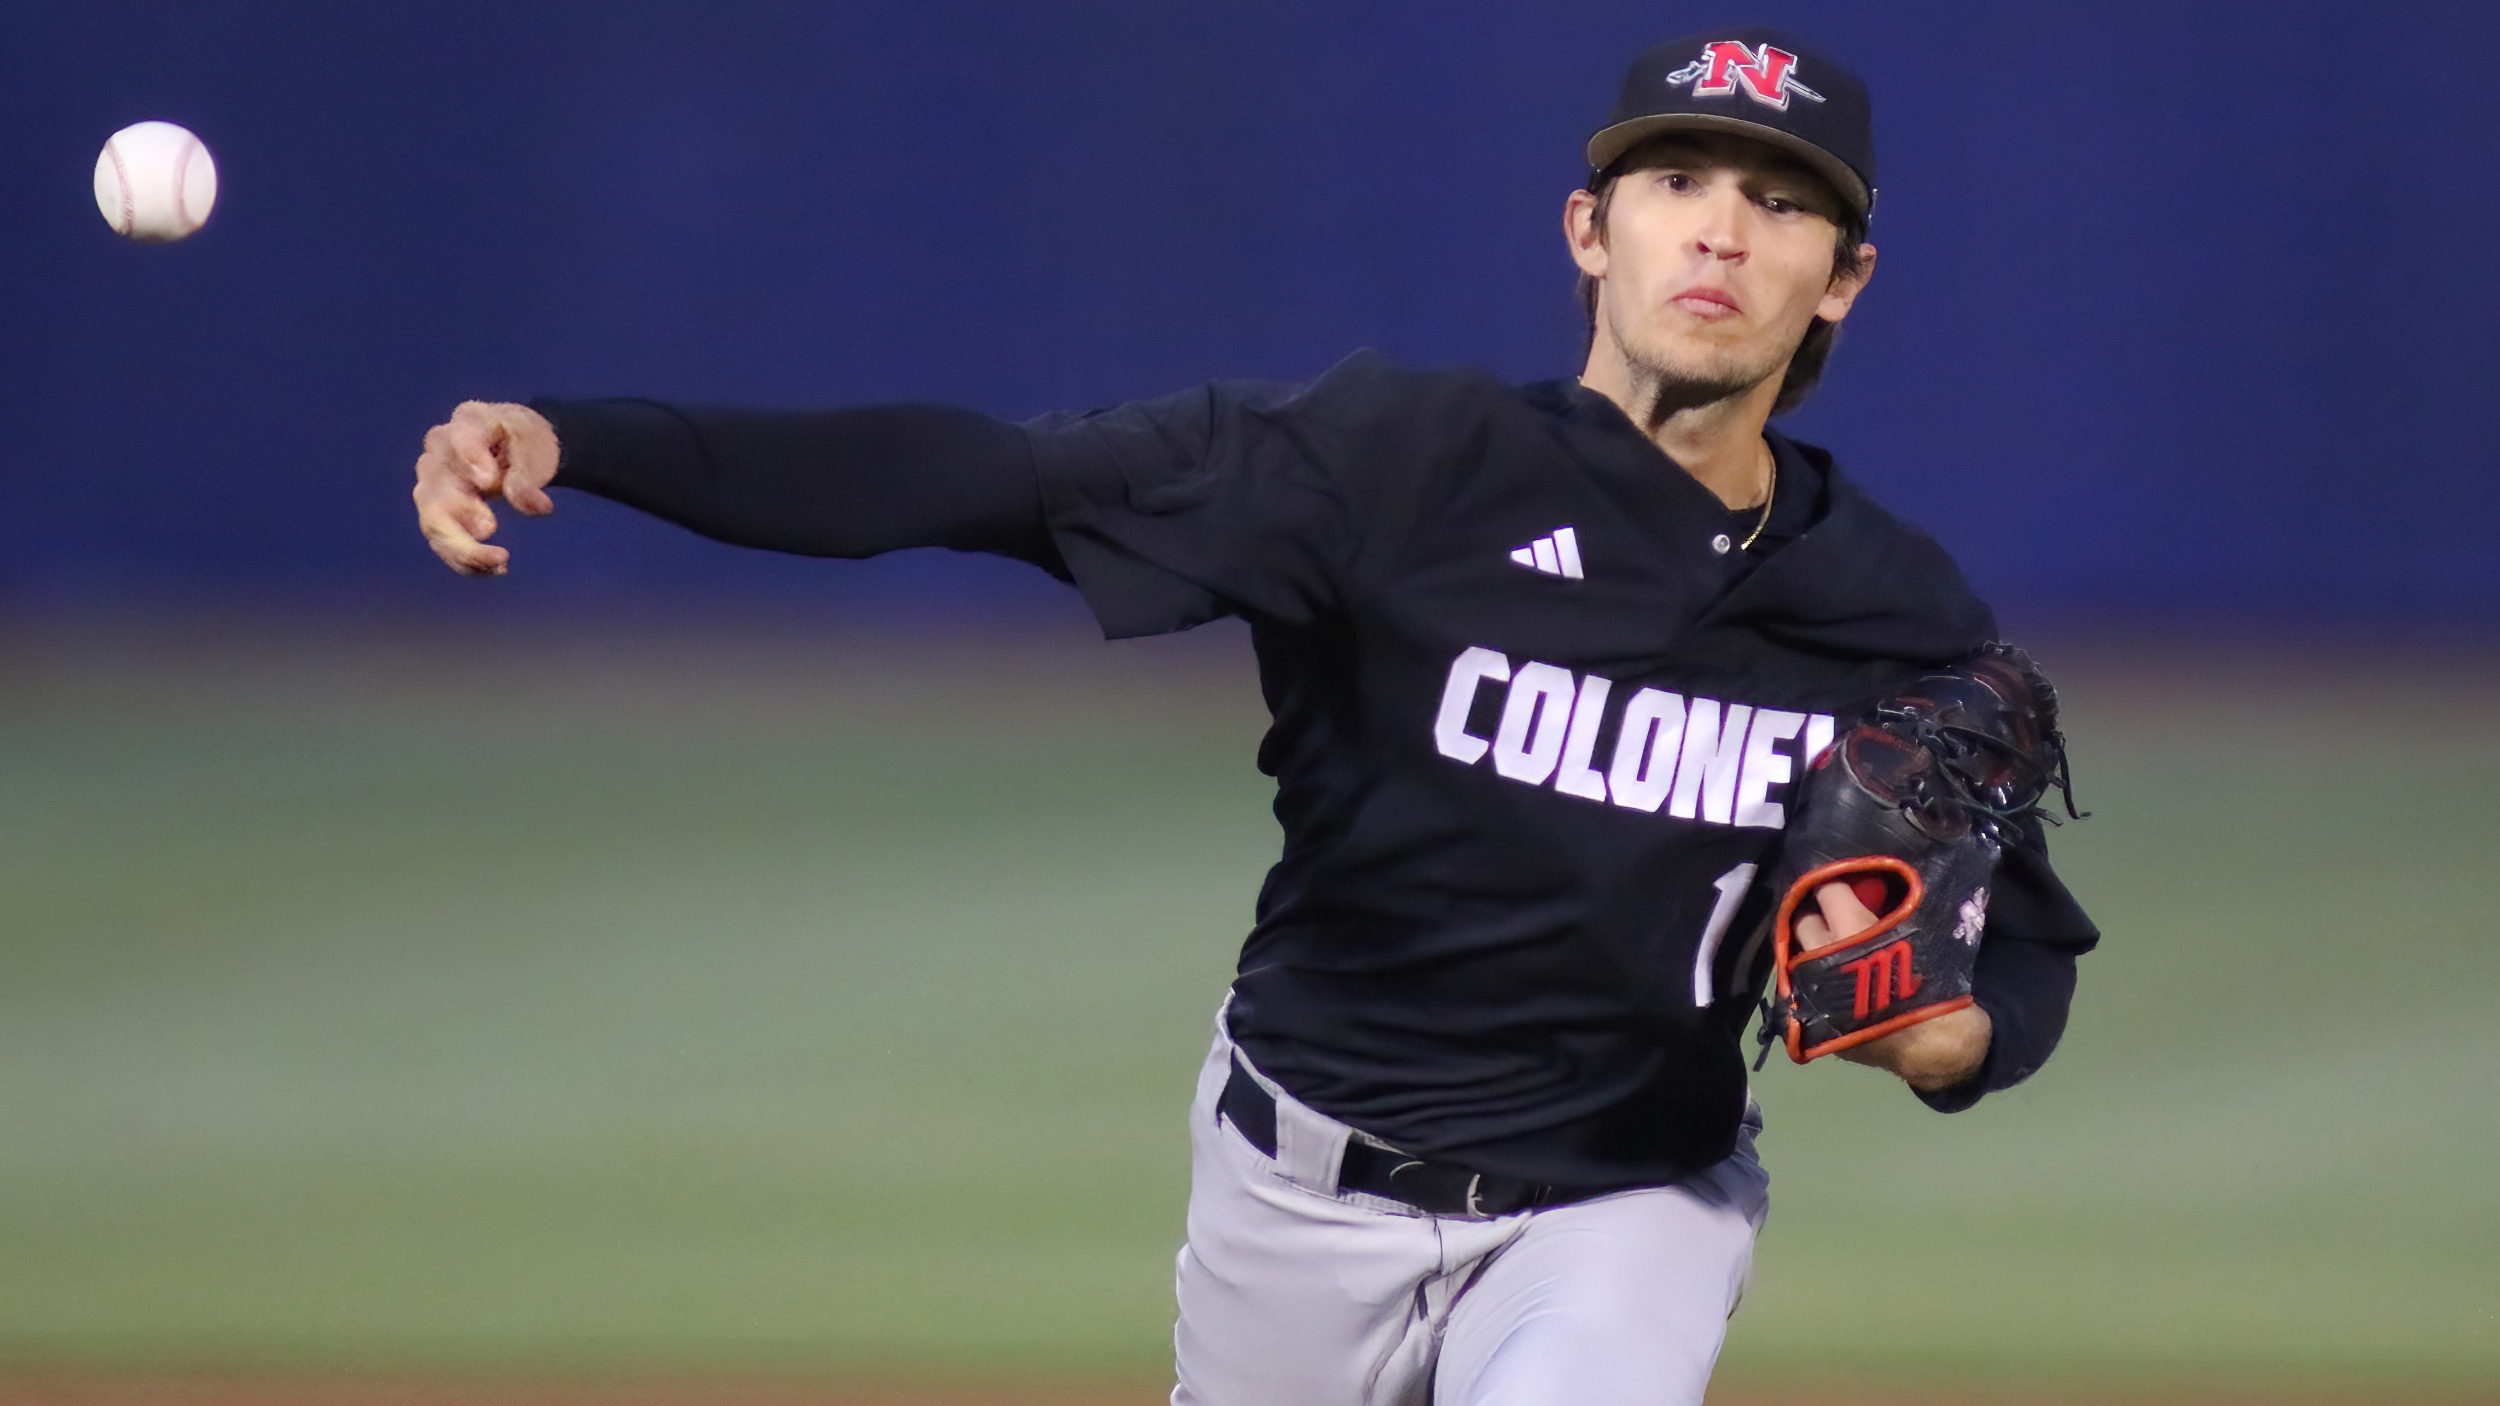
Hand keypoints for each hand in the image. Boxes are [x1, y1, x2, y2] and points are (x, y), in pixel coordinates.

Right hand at [411, 400, 560, 574]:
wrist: (516, 447)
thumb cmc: (524, 441)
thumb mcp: (534, 449)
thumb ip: (529, 476)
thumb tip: (537, 507)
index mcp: (467, 422)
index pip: (460, 440)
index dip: (471, 458)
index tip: (489, 480)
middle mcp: (440, 453)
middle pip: (435, 490)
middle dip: (458, 518)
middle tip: (491, 529)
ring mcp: (433, 483)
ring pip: (434, 523)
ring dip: (463, 549)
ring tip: (501, 561)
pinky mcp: (438, 510)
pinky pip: (443, 541)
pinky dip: (467, 560)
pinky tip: (497, 569)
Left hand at [1793, 881, 1993, 1091]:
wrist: (1937, 1049)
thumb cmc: (1937, 986)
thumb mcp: (1921, 936)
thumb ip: (1886, 913)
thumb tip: (1868, 893)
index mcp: (1851, 931)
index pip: (1827, 891)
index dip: (1836, 886)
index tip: (1844, 887)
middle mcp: (1821, 957)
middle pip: (1804, 922)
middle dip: (1819, 916)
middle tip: (1838, 920)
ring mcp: (1811, 991)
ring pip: (1798, 957)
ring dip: (1814, 951)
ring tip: (1834, 953)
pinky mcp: (1811, 1021)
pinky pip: (1803, 990)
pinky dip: (1814, 983)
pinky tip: (1832, 985)